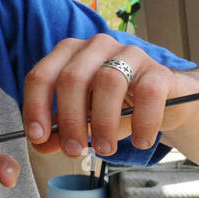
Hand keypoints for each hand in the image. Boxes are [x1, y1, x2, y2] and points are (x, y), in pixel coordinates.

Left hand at [24, 33, 186, 158]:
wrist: (162, 103)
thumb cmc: (114, 107)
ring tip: (104, 149)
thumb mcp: (81, 119)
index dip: (35, 107)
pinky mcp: (158, 70)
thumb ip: (58, 130)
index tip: (38, 137)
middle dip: (69, 119)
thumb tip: (40, 145)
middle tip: (73, 150)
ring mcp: (129, 54)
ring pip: (108, 81)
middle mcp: (96, 47)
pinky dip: (143, 121)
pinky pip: (148, 93)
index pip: (41, 76)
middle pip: (72, 78)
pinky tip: (141, 141)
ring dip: (103, 122)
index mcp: (68, 54)